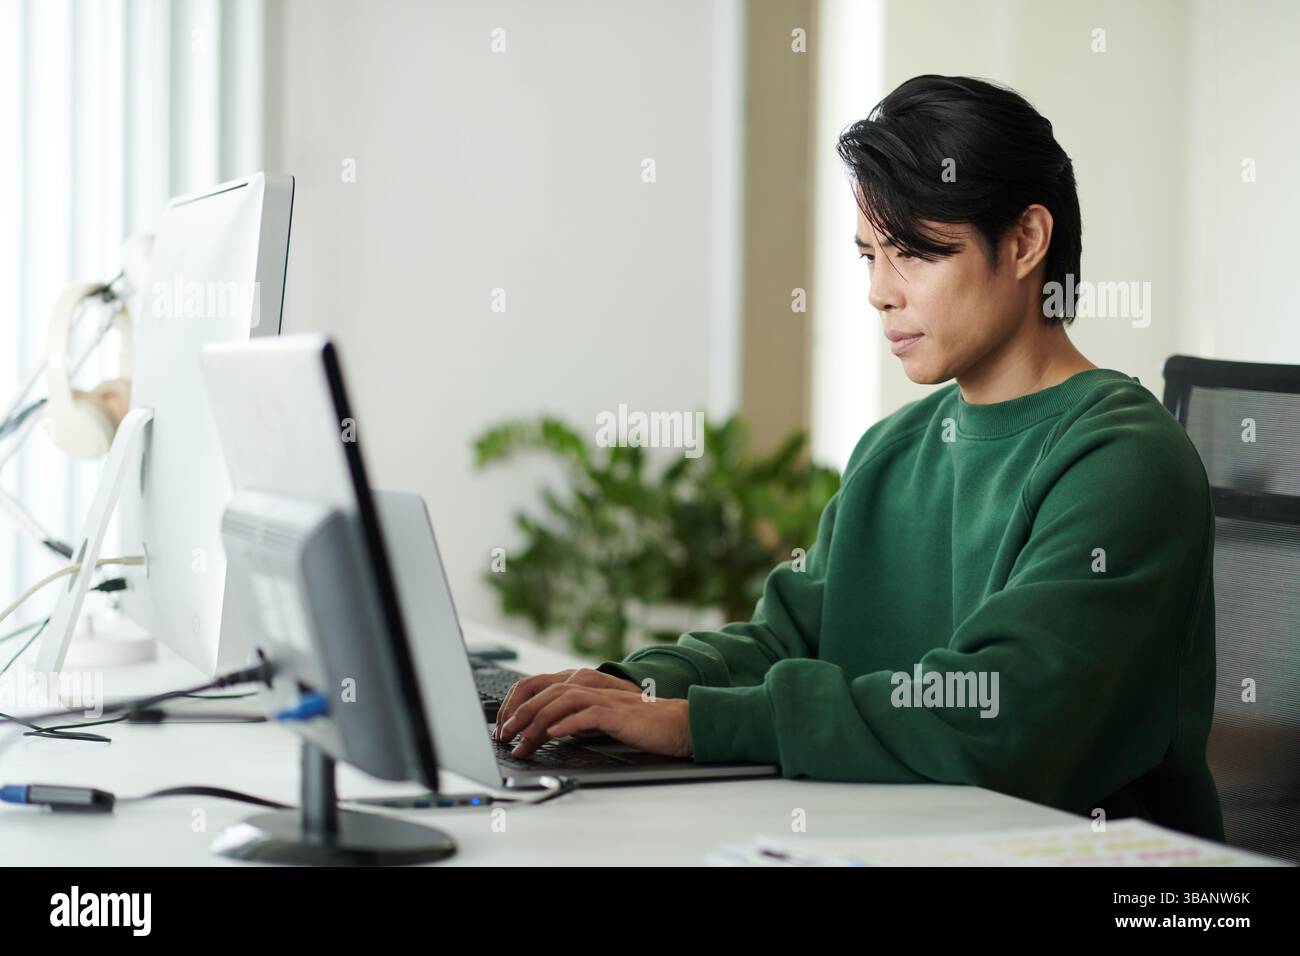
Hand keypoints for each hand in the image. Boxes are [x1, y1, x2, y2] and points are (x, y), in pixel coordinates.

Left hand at [494, 672, 692, 759]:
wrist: (675, 723)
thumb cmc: (639, 724)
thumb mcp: (600, 719)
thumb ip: (575, 718)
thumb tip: (546, 731)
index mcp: (585, 685)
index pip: (540, 685)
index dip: (517, 704)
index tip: (504, 727)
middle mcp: (592, 685)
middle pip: (545, 690)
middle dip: (520, 713)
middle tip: (504, 736)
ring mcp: (605, 697)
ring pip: (561, 700)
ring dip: (536, 722)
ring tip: (522, 740)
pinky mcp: (618, 712)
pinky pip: (587, 714)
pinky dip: (567, 724)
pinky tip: (553, 735)